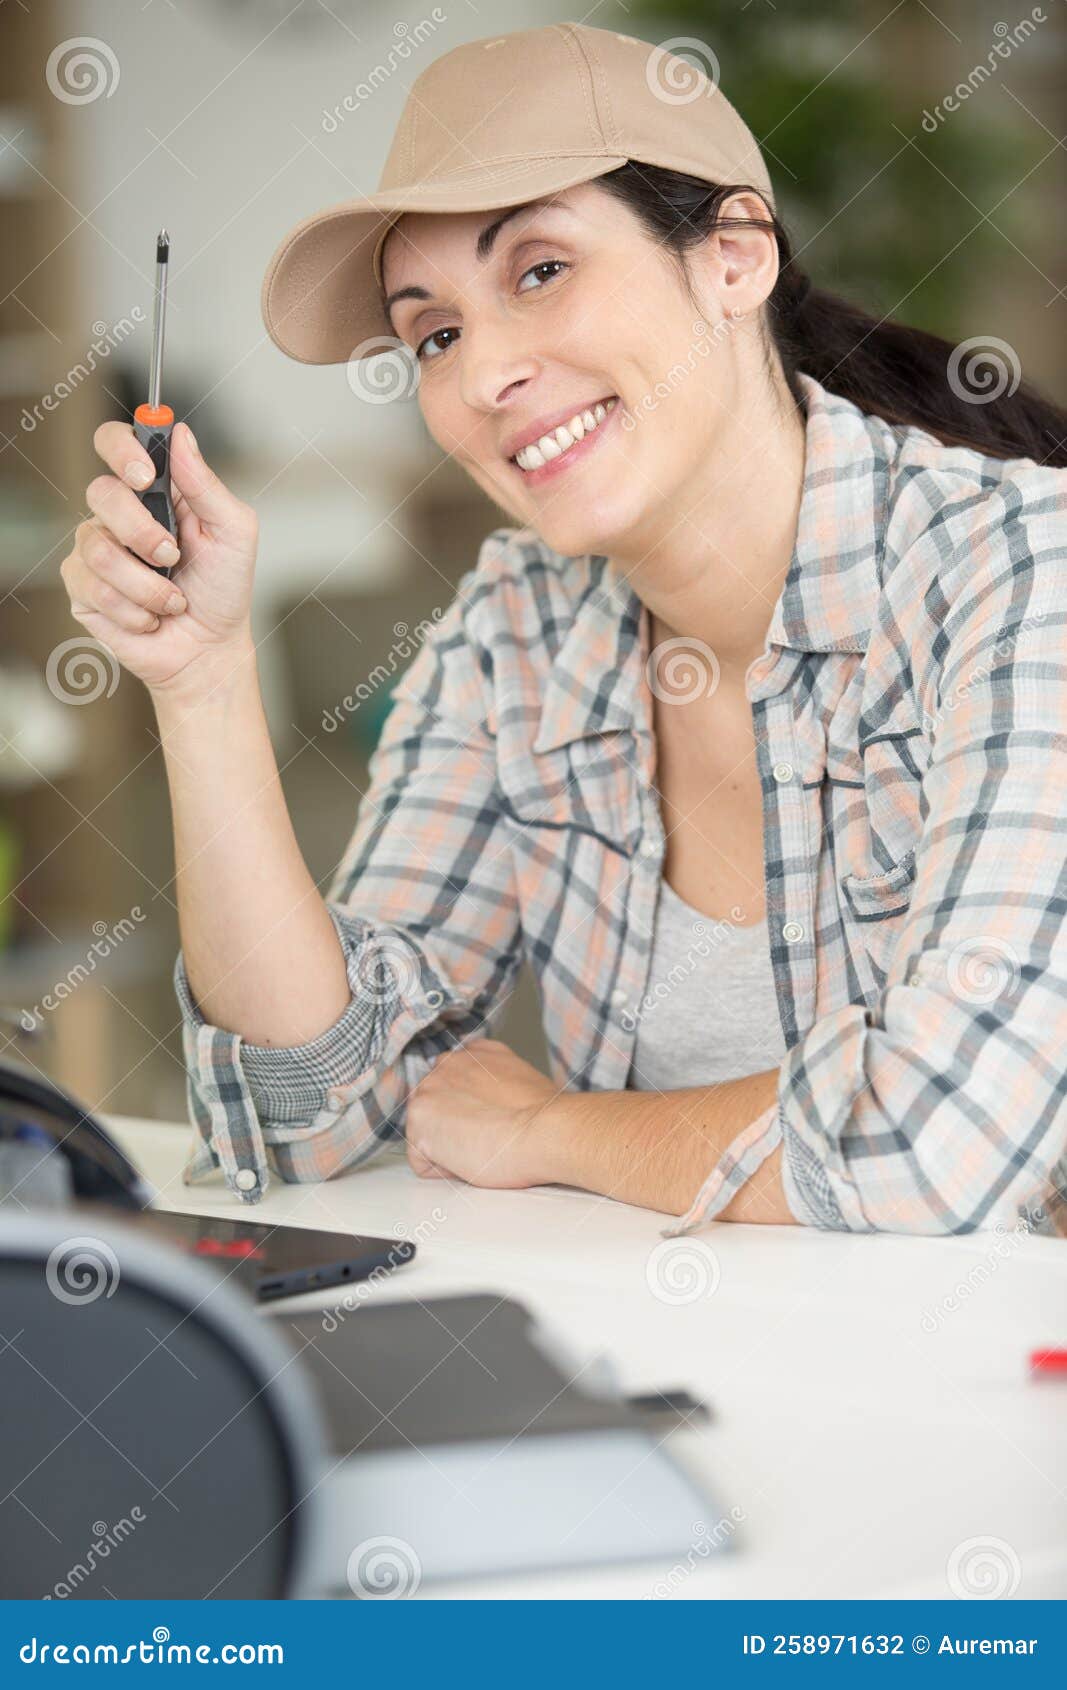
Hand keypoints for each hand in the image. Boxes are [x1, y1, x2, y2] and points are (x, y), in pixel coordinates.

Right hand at [60, 419, 258, 695]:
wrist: (211, 649)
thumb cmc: (223, 590)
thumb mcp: (234, 533)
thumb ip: (208, 485)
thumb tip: (182, 436)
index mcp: (153, 491)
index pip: (116, 443)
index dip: (122, 449)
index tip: (145, 475)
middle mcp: (118, 515)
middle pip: (101, 493)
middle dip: (142, 531)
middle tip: (172, 556)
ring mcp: (96, 550)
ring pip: (99, 549)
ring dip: (148, 584)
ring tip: (173, 600)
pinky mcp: (83, 590)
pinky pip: (95, 589)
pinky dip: (135, 610)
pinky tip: (151, 617)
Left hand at [405, 1038, 564, 1188]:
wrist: (544, 1131)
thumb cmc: (543, 1119)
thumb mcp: (521, 1081)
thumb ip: (493, 1083)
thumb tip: (490, 1105)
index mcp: (475, 1054)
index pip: (455, 1086)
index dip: (470, 1112)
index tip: (491, 1123)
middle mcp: (448, 1063)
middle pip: (437, 1109)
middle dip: (455, 1128)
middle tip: (488, 1138)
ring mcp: (428, 1089)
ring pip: (427, 1134)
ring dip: (448, 1148)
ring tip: (481, 1147)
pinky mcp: (419, 1119)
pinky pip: (421, 1161)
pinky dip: (443, 1170)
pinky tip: (470, 1159)